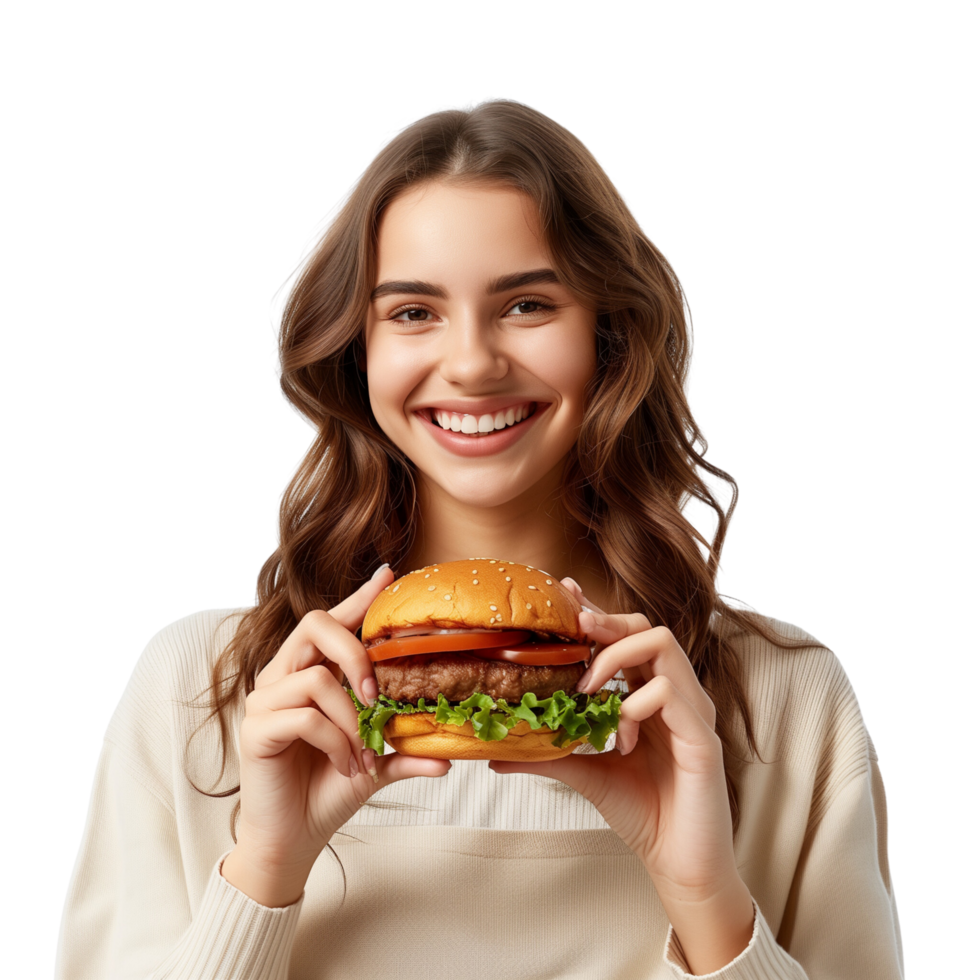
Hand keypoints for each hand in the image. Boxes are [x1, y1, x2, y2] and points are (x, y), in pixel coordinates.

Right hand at [222, 567, 450, 905]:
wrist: (294, 838)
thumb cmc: (329, 790)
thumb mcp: (377, 764)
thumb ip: (406, 750)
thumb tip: (451, 755)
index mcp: (309, 672)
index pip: (332, 622)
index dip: (358, 598)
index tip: (387, 576)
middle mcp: (282, 677)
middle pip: (314, 625)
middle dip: (355, 651)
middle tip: (377, 692)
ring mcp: (264, 701)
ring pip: (315, 678)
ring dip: (351, 718)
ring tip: (363, 753)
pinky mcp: (255, 730)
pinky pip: (303, 717)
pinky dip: (334, 742)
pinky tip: (346, 765)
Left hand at [490, 580, 742, 906]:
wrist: (680, 864)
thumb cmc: (643, 812)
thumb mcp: (586, 774)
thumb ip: (548, 755)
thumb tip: (494, 755)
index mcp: (653, 695)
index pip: (627, 637)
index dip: (597, 613)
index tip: (565, 596)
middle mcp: (677, 694)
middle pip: (647, 626)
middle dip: (606, 620)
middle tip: (574, 630)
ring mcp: (693, 712)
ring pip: (661, 644)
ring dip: (616, 657)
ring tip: (588, 689)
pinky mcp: (703, 738)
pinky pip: (670, 693)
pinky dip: (636, 703)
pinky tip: (620, 735)